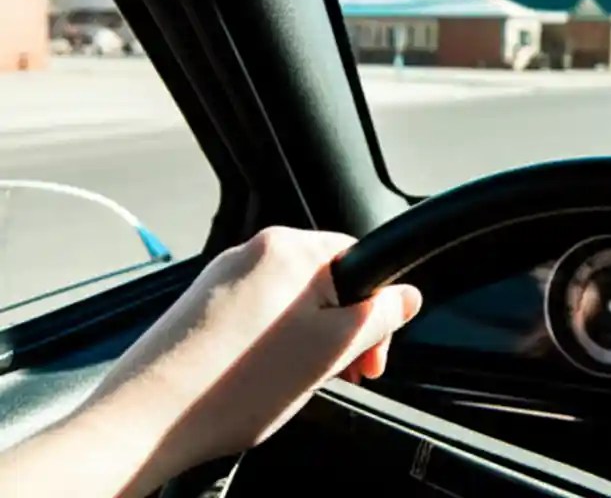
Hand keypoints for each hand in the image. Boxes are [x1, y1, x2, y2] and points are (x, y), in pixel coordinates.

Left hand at [82, 226, 421, 491]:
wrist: (144, 420)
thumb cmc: (235, 386)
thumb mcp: (330, 351)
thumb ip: (379, 317)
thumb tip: (407, 297)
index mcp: (288, 249)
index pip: (361, 261)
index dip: (378, 313)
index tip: (373, 356)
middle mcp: (251, 253)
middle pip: (326, 284)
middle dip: (343, 332)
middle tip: (345, 377)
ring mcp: (220, 280)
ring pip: (292, 306)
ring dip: (310, 344)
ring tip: (297, 385)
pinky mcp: (199, 309)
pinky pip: (258, 319)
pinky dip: (273, 349)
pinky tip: (263, 384)